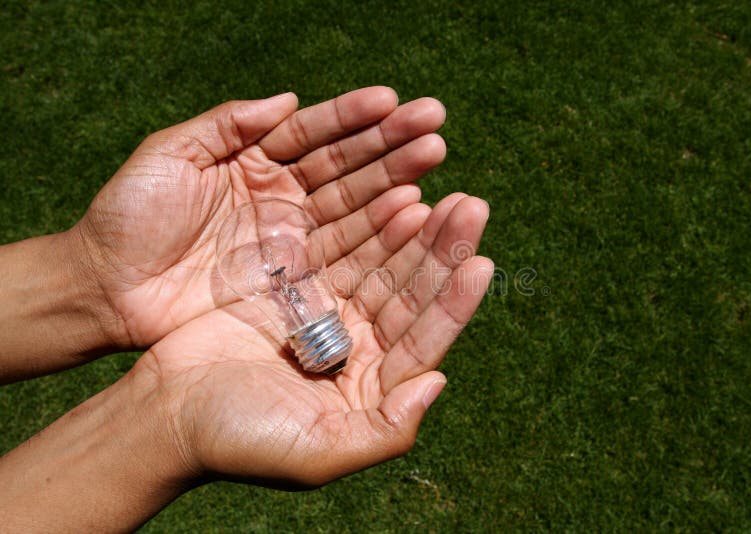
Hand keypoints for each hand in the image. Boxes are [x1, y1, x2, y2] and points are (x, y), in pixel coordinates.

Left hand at [74, 87, 447, 348]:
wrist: (106, 288)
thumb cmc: (128, 215)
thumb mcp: (171, 154)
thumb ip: (229, 123)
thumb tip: (289, 99)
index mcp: (254, 161)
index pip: (313, 133)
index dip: (353, 117)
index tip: (393, 101)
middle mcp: (282, 198)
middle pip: (345, 167)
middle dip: (390, 145)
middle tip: (434, 126)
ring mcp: (292, 240)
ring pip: (353, 207)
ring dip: (394, 184)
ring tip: (432, 160)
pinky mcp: (293, 281)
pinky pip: (342, 254)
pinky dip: (378, 235)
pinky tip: (410, 214)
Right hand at [135, 194, 491, 486]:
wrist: (167, 414)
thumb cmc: (239, 440)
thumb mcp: (318, 453)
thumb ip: (386, 430)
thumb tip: (436, 384)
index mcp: (373, 386)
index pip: (425, 339)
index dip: (455, 303)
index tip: (481, 262)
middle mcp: (360, 346)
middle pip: (412, 291)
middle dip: (443, 251)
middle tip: (473, 206)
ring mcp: (332, 314)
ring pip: (384, 264)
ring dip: (415, 230)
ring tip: (446, 194)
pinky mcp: (300, 289)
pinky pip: (344, 249)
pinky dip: (370, 224)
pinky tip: (396, 198)